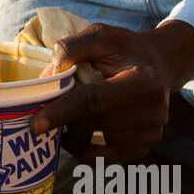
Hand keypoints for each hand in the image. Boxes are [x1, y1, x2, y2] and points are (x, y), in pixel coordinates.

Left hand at [29, 21, 193, 161]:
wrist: (157, 66)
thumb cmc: (124, 50)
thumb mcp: (101, 36)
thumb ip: (72, 47)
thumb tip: (50, 73)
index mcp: (144, 81)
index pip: (94, 100)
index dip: (62, 111)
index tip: (35, 125)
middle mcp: (152, 112)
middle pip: (89, 123)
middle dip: (62, 117)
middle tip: (48, 104)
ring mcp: (148, 135)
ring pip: (91, 142)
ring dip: (72, 130)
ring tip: (72, 111)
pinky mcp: (141, 149)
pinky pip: (99, 158)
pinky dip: (82, 146)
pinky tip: (78, 130)